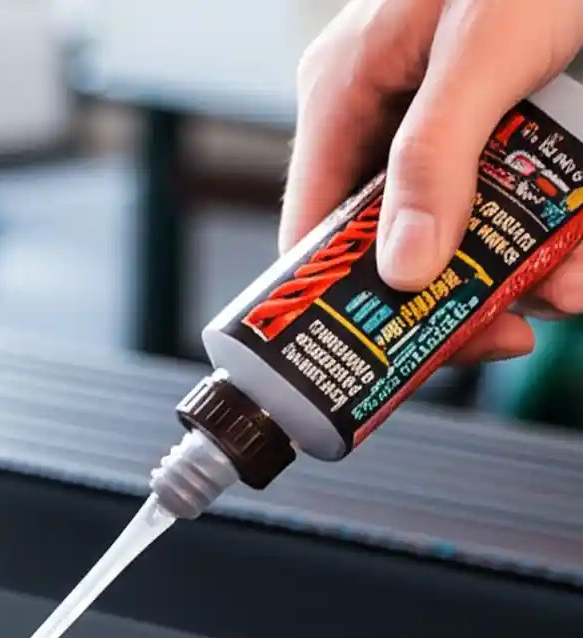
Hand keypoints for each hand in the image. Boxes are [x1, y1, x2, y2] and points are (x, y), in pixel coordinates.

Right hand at [281, 0, 582, 362]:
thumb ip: (437, 159)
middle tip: (499, 331)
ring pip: (469, 225)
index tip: (379, 353)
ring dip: (521, 265)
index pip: (310, 224)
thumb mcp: (482, 55)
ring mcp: (452, 123)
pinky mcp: (511, 124)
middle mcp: (389, 114)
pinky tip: (581, 253)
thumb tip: (406, 268)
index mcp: (345, 93)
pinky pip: (520, 198)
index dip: (335, 296)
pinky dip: (558, 231)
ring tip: (568, 285)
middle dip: (452, 287)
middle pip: (397, 236)